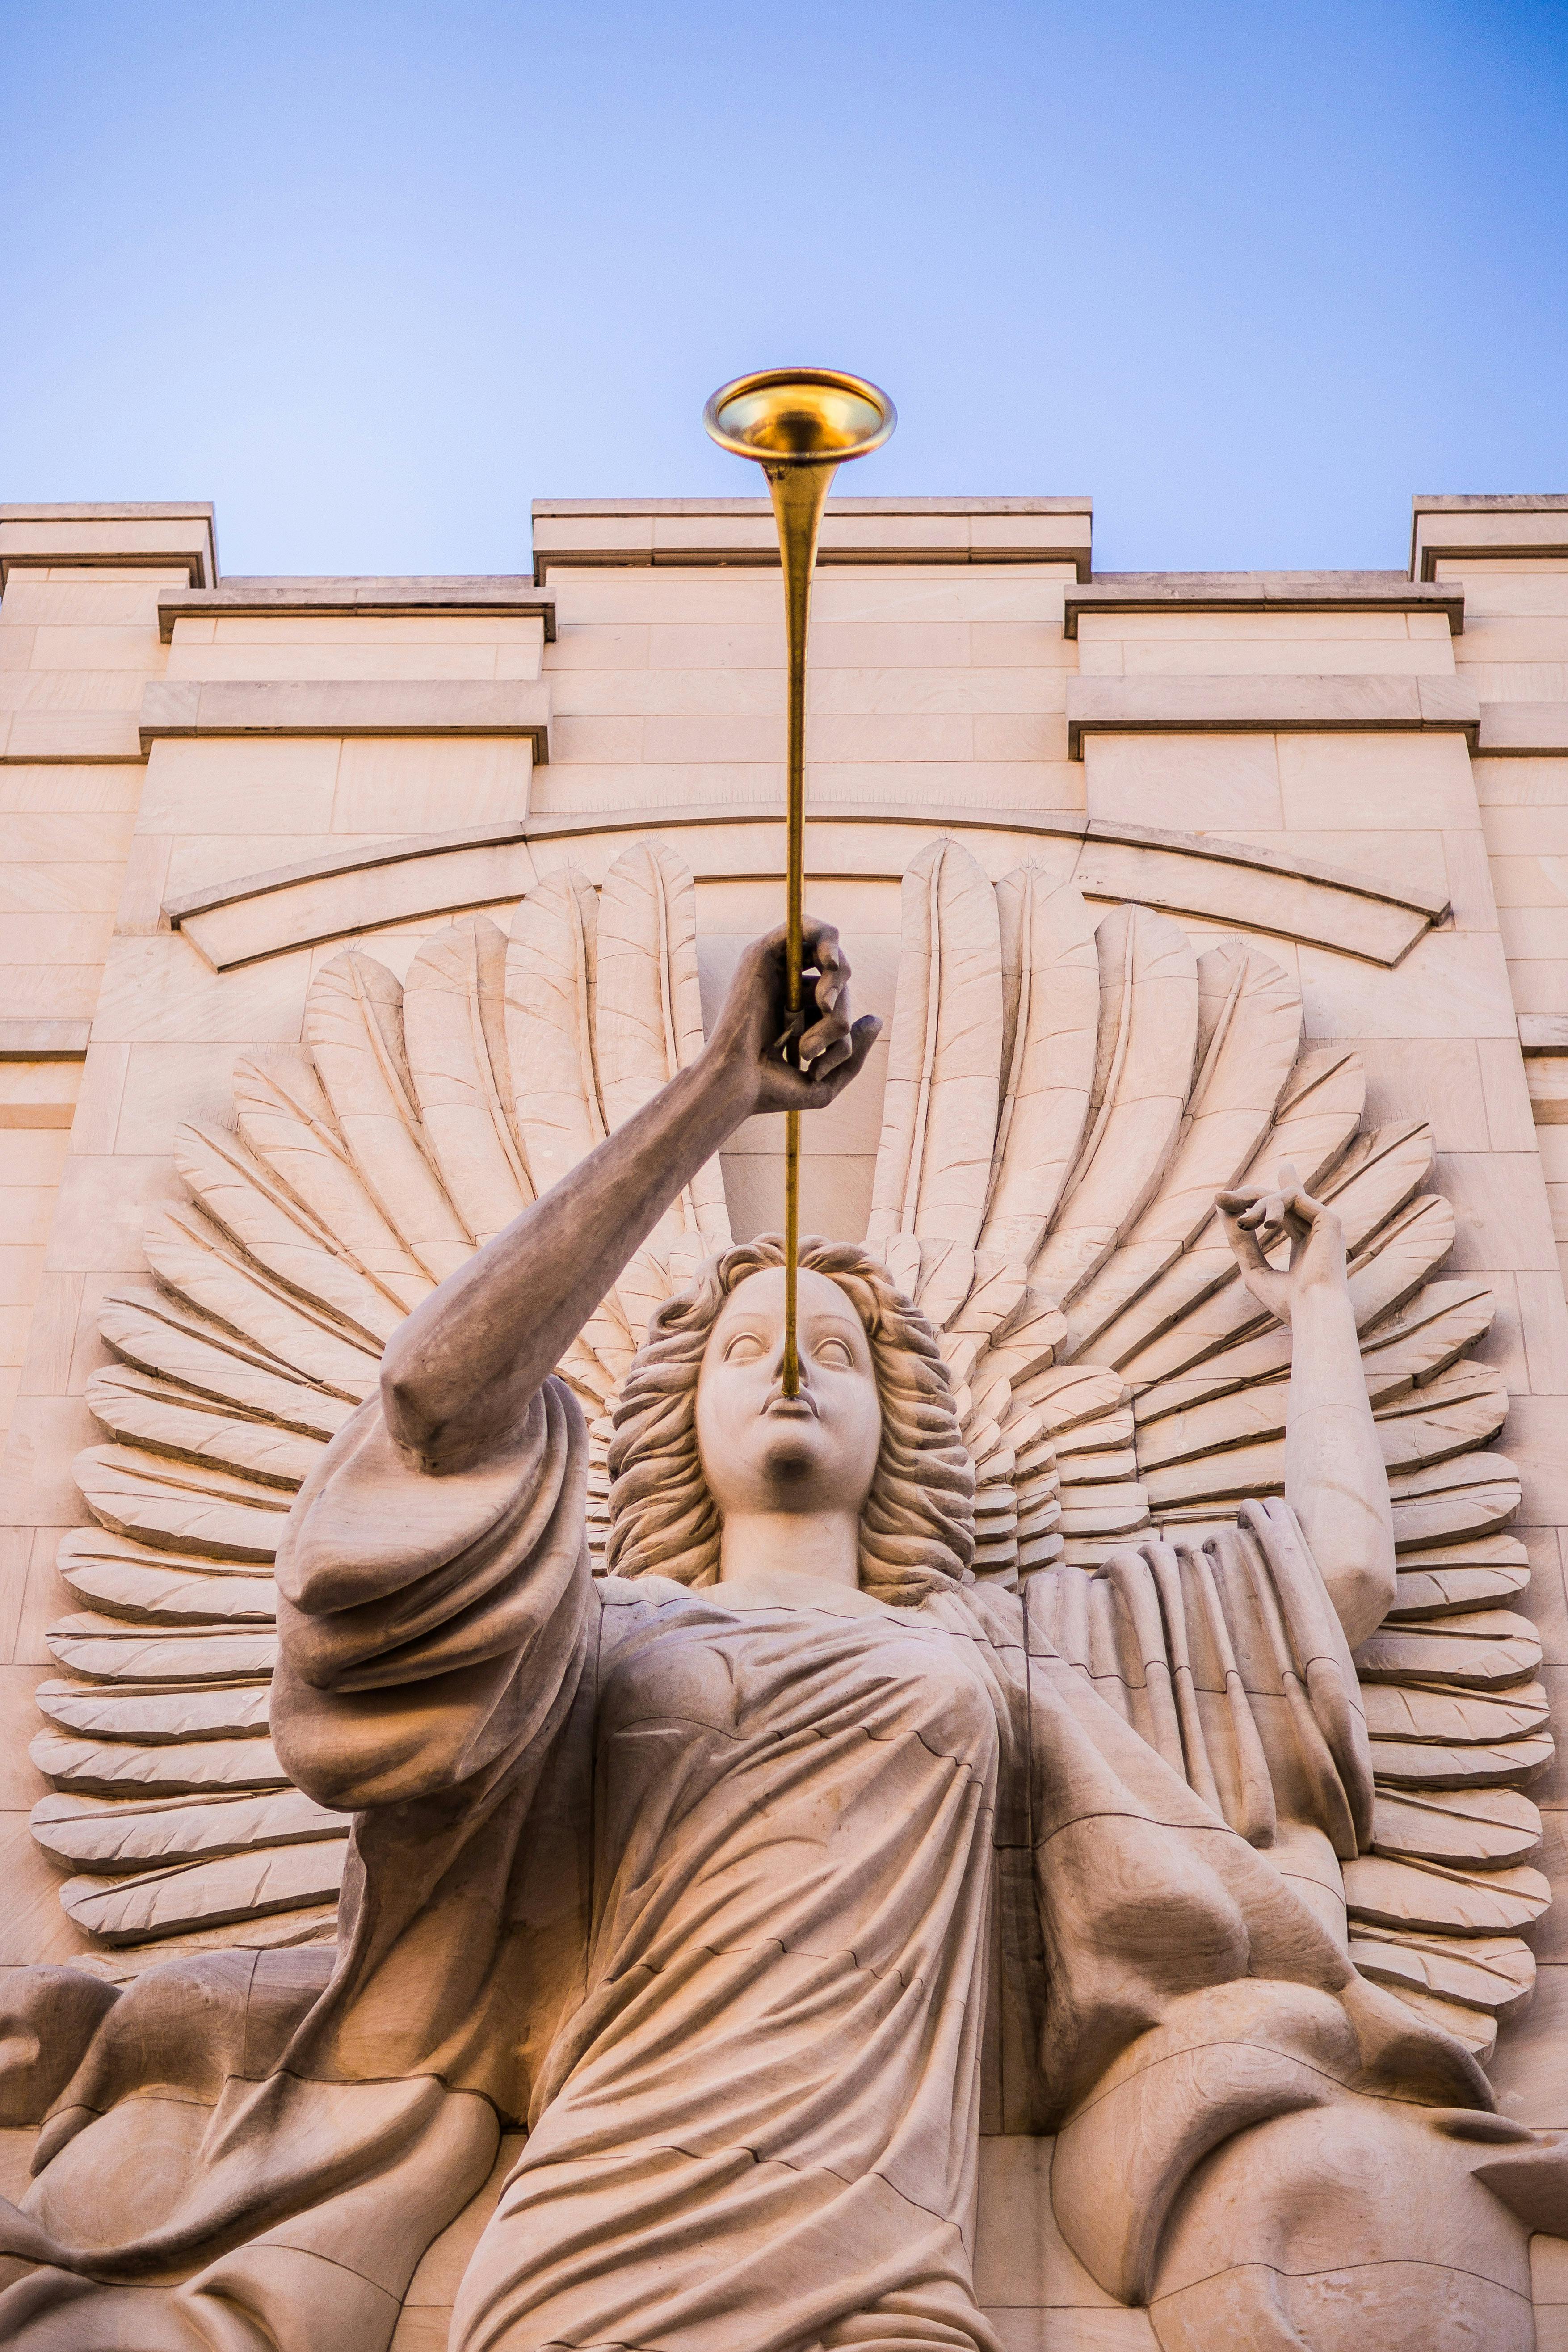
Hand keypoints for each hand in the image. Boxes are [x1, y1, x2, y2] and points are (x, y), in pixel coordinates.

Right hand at [704, 917, 881, 1119]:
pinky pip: (802, 925)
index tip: (824, 1060)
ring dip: (837, 979)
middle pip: (837, 981)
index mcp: (799, 1014)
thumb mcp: (825, 1082)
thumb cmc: (772, 1090)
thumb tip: (876, 1019)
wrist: (735, 1084)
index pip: (839, 1004)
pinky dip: (825, 938)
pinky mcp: (760, 953)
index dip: (844, 1029)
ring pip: (827, 955)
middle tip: (821, 1038)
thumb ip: (854, 1054)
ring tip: (825, 1007)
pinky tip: (830, 964)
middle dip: (840, 1012)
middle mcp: (787, 988)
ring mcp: (774, 969)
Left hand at [1215, 1161, 1346, 1325]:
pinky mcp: (1329, 1219)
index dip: (1284, 1190)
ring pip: (1283, 1196)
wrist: (1311, 1313)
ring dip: (1254, 1205)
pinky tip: (1263, 1223)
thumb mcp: (1254, 1269)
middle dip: (1247, 1196)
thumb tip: (1222, 1209)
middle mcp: (1318, 1231)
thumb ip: (1241, 1241)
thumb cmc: (1286, 1302)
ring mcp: (1325, 1224)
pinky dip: (1272, 1205)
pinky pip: (1293, 1197)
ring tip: (1244, 1224)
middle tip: (1219, 1198)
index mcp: (1307, 1245)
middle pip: (1279, 1200)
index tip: (1286, 1168)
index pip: (1294, 1210)